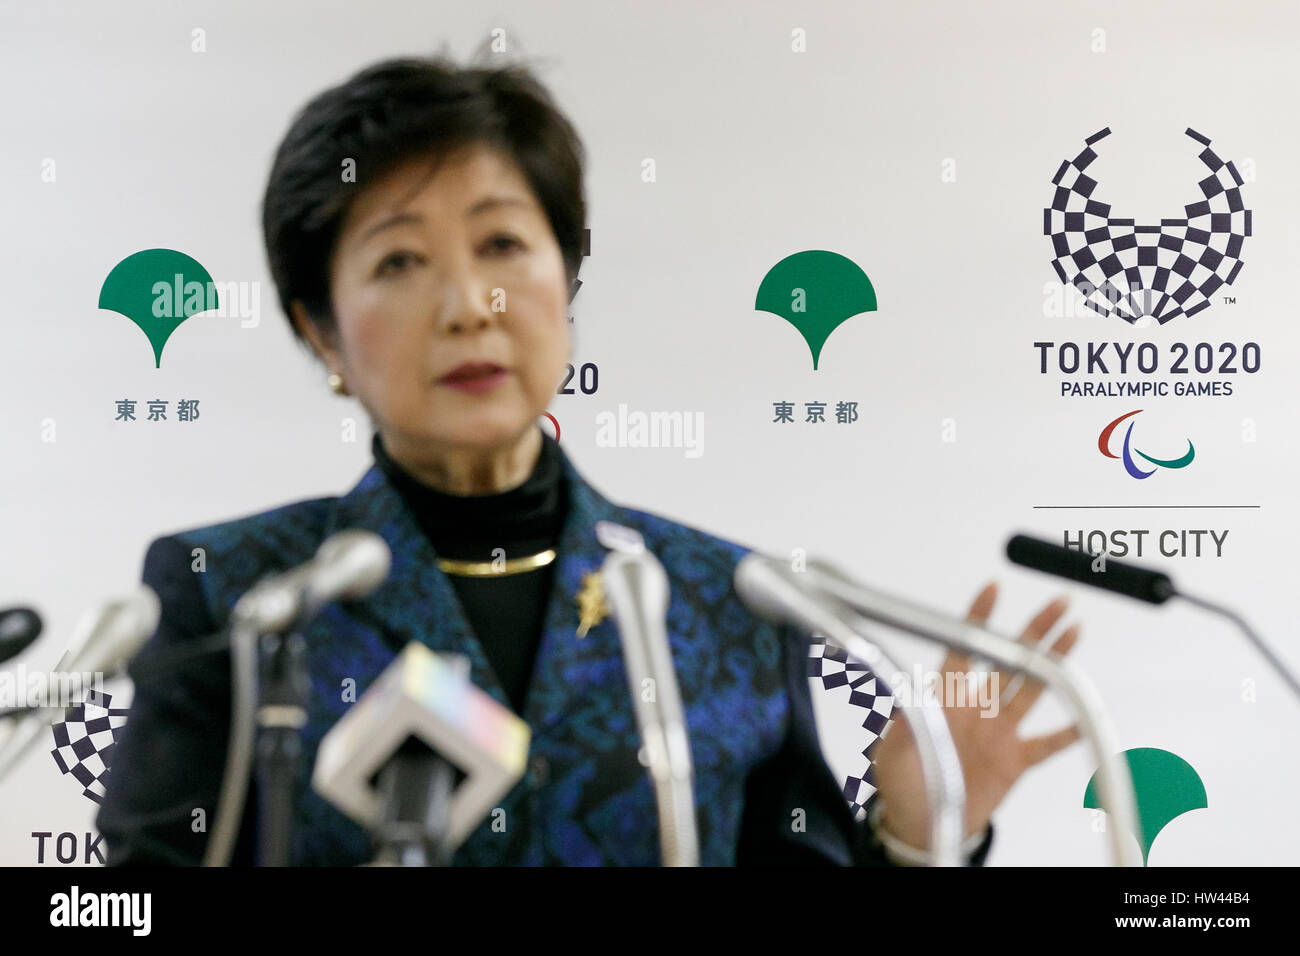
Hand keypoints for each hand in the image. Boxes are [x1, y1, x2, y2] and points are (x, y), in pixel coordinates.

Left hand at [869, 582, 1081, 849]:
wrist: (921, 823)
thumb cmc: (903, 780)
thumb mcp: (893, 752)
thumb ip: (905, 726)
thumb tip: (910, 701)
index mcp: (946, 697)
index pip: (964, 648)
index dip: (978, 619)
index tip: (993, 590)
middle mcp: (977, 706)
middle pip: (1010, 660)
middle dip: (1034, 631)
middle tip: (1058, 603)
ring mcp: (999, 731)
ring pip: (1033, 689)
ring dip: (1054, 663)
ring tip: (1074, 632)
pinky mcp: (1015, 760)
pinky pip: (1047, 744)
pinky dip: (1068, 733)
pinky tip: (1088, 716)